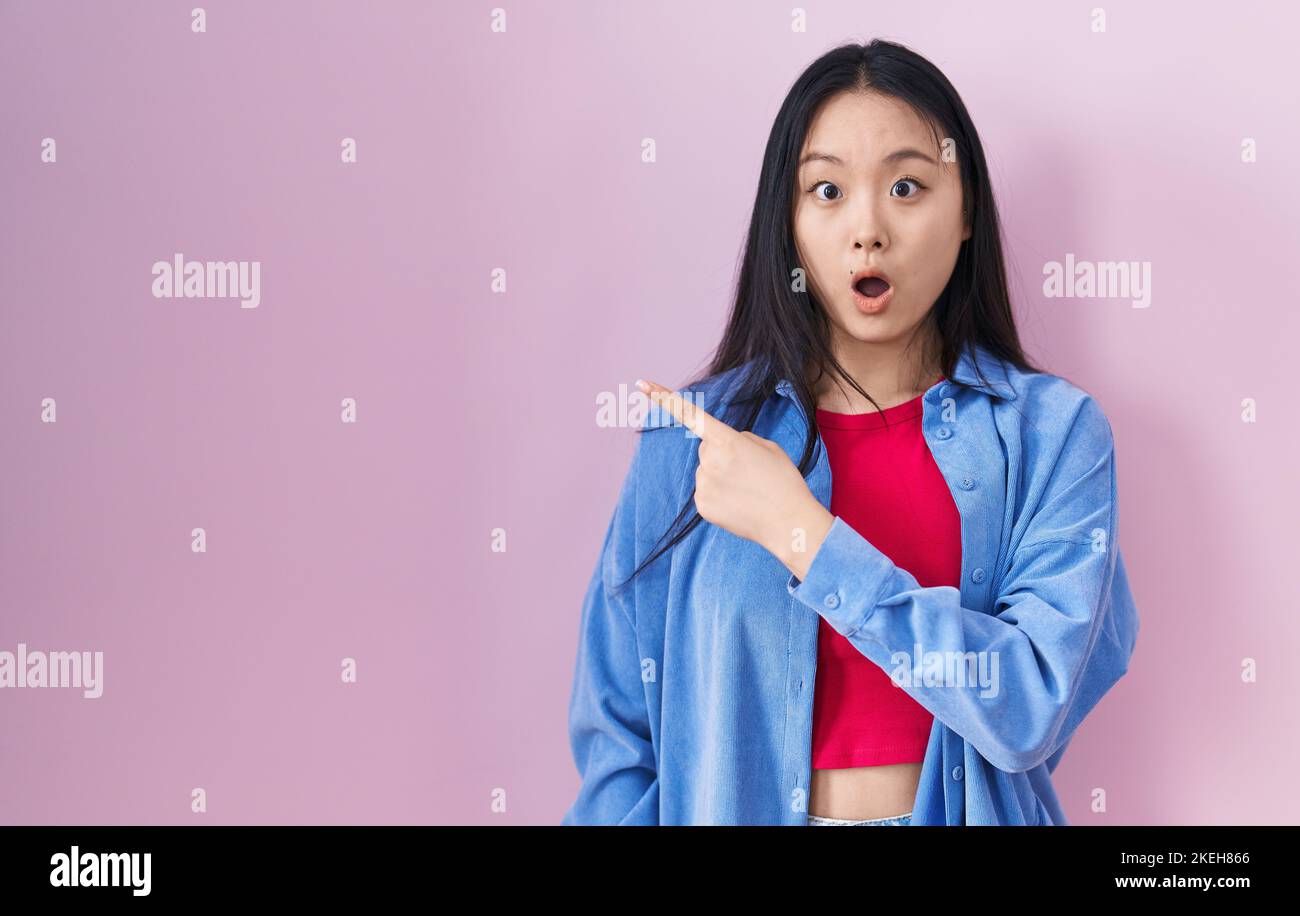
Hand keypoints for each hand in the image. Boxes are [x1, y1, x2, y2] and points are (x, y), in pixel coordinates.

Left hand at [636, 378, 833, 578]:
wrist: (789, 523)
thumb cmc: (783, 481)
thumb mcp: (767, 447)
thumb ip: (739, 439)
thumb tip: (719, 446)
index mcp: (727, 440)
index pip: (690, 414)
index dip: (664, 398)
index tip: (642, 384)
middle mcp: (709, 461)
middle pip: (707, 448)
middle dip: (722, 453)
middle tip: (749, 470)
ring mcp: (703, 484)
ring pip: (706, 470)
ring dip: (722, 475)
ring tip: (748, 490)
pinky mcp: (701, 506)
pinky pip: (705, 491)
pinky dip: (719, 494)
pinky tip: (739, 503)